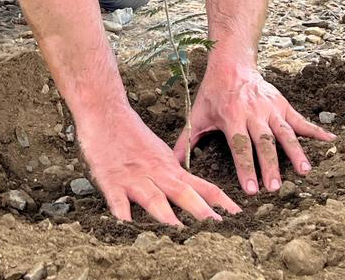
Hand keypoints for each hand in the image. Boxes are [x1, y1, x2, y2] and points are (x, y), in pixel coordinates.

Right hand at [77, 104, 241, 226]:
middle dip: (201, 212)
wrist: (105, 111)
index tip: (238, 216)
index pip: (203, 186)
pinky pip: (118, 202)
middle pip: (183, 193)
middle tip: (218, 228)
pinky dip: (123, 215)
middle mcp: (156, 174)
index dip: (221, 202)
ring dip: (167, 216)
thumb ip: (173, 175)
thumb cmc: (131, 134)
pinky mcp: (111, 181)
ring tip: (180, 233)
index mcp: (171, 168)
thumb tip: (192, 197)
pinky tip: (127, 228)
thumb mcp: (159, 153)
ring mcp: (134, 178)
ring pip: (154, 199)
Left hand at [172, 61, 334, 194]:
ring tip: (304, 172)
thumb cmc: (213, 93)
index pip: (240, 146)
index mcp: (232, 117)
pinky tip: (332, 140)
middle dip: (270, 166)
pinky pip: (301, 119)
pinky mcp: (283, 104)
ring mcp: (271, 108)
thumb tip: (172, 164)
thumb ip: (186, 141)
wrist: (232, 63)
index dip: (246, 168)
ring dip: (295, 152)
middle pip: (264, 143)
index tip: (252, 189)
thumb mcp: (196, 115)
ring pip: (285, 133)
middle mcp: (254, 113)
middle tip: (276, 188)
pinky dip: (316, 130)